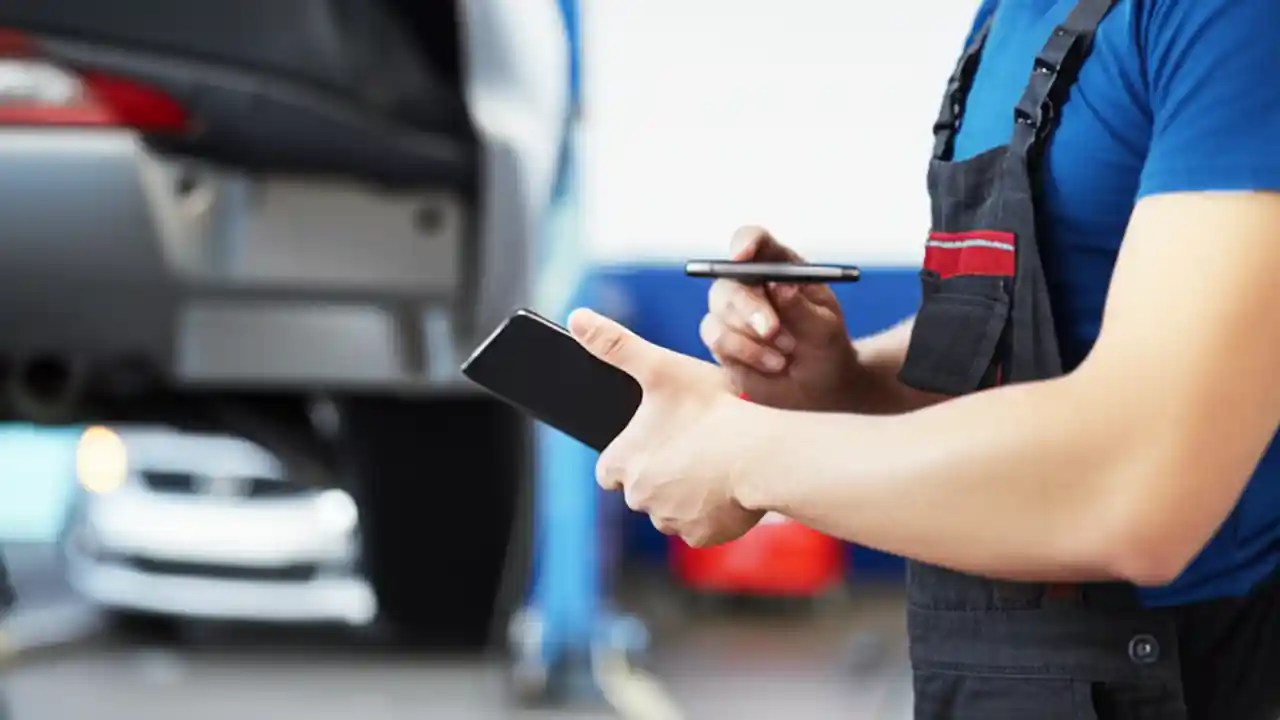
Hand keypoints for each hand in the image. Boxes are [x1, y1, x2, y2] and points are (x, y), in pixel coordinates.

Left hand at [569, 308, 765, 547]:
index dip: (628, 454)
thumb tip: (576, 318)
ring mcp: (671, 520)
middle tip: (691, 446)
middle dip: (661, 473)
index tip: (652, 441)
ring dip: (685, 492)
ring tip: (712, 463)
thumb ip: (616, 345)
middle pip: (642, 489)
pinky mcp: (702, 536)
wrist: (761, 454)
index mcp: (622, 463)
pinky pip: (700, 527)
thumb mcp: (660, 368)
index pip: (609, 469)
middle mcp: (639, 498)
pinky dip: (710, 512)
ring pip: (671, 509)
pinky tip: (727, 486)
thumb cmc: (712, 410)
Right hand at [701, 226, 861, 410]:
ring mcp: (729, 315)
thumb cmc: (825, 345)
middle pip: (727, 282)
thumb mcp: (824, 328)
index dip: (744, 243)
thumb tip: (780, 287)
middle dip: (748, 306)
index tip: (742, 255)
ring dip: (752, 340)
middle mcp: (748, 285)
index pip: (754, 242)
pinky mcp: (721, 343)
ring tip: (787, 354)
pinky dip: (748, 356)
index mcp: (777, 266)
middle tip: (770, 329)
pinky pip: (719, 343)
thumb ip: (802, 308)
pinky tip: (774, 364)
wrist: (820, 383)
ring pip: (719, 316)